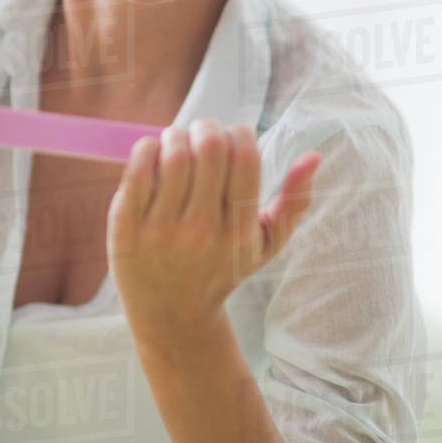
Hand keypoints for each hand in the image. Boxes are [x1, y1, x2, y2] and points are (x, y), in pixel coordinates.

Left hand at [106, 118, 321, 342]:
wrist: (172, 315)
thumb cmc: (223, 269)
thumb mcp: (265, 246)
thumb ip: (294, 204)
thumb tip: (314, 156)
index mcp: (239, 232)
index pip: (245, 159)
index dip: (240, 134)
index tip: (234, 138)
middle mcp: (201, 231)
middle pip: (209, 149)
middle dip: (208, 127)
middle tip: (204, 133)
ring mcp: (162, 231)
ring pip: (173, 155)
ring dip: (177, 135)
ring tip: (179, 141)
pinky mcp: (127, 229)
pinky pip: (137, 171)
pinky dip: (146, 148)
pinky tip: (154, 152)